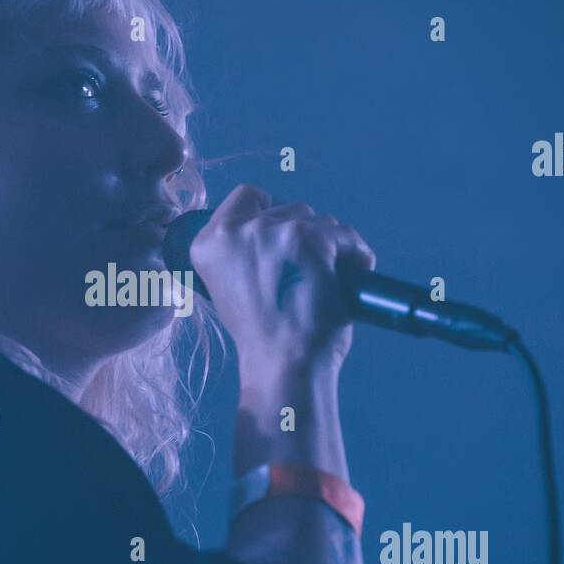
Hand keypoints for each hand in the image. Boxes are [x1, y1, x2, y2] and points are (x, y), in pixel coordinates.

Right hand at [188, 184, 375, 377]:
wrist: (283, 366)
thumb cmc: (265, 338)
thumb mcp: (233, 287)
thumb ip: (245, 254)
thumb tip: (279, 236)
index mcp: (208, 243)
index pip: (247, 197)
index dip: (274, 215)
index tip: (289, 242)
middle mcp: (233, 231)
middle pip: (289, 208)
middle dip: (308, 235)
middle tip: (312, 273)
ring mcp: (270, 232)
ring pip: (319, 220)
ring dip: (333, 245)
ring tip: (332, 281)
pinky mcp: (304, 239)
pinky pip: (343, 235)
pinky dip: (355, 255)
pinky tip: (352, 277)